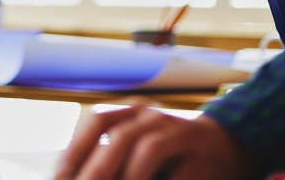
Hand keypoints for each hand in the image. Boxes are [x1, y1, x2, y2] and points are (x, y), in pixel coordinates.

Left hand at [54, 105, 258, 179]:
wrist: (225, 146)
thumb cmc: (166, 155)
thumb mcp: (134, 149)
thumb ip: (110, 160)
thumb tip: (71, 175)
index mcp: (130, 112)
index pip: (97, 122)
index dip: (75, 150)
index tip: (60, 177)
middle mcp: (152, 116)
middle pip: (118, 136)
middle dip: (96, 170)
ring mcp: (178, 131)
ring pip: (148, 148)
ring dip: (128, 176)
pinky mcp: (200, 155)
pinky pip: (178, 174)